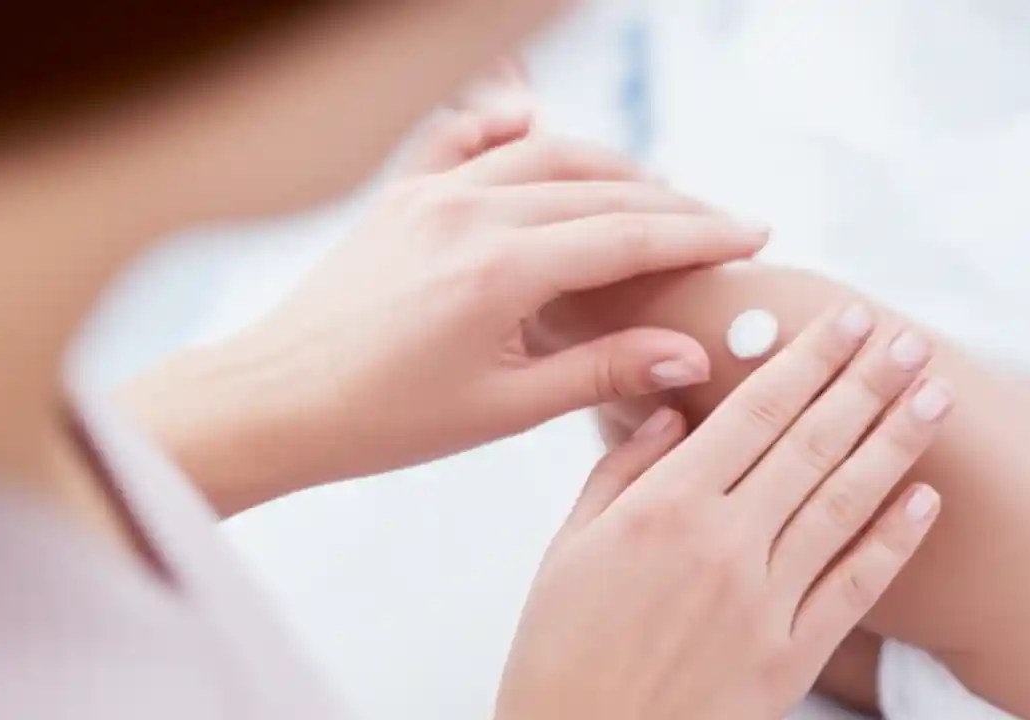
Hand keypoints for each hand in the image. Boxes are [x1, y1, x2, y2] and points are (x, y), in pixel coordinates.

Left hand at [123, 115, 765, 513]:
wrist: (275, 401)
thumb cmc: (379, 418)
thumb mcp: (502, 407)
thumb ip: (600, 371)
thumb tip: (686, 354)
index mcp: (500, 268)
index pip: (629, 234)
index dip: (701, 233)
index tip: (754, 234)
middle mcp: (470, 212)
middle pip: (600, 187)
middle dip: (672, 203)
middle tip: (724, 223)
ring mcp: (432, 193)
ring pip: (547, 156)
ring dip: (612, 169)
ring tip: (659, 194)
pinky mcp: (402, 193)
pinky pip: (468, 139)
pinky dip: (511, 129)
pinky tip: (534, 120)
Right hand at [497, 306, 951, 718]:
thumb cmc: (560, 653)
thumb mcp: (567, 549)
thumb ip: (620, 472)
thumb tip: (671, 416)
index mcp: (663, 507)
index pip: (754, 412)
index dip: (808, 359)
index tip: (845, 321)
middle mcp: (723, 543)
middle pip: (811, 444)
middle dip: (866, 383)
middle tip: (906, 339)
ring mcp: (764, 602)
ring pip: (845, 504)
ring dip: (896, 443)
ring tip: (935, 395)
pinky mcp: (790, 658)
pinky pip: (855, 587)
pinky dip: (895, 541)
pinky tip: (925, 499)